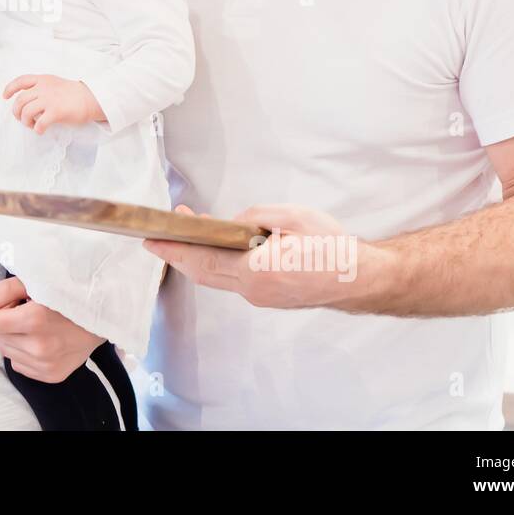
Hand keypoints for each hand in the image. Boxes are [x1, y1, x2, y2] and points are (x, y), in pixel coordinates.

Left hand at [0, 276, 103, 382]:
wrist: (103, 316)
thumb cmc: (68, 293)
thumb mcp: (37, 281)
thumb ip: (4, 292)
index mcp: (35, 318)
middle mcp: (40, 345)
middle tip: (16, 306)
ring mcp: (47, 364)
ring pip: (6, 350)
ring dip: (10, 336)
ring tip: (30, 323)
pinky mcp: (52, 375)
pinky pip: (19, 365)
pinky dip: (20, 351)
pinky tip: (37, 338)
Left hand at [3, 74, 102, 132]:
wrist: (92, 98)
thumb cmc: (74, 94)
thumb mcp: (55, 83)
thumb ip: (42, 88)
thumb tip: (28, 101)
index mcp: (43, 80)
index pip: (20, 81)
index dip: (10, 89)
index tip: (5, 97)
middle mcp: (44, 88)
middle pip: (20, 100)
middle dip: (16, 112)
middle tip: (22, 119)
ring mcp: (49, 99)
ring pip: (26, 112)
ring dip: (25, 121)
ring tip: (32, 125)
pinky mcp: (56, 112)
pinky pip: (39, 123)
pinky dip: (37, 129)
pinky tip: (40, 130)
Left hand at [143, 204, 390, 309]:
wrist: (360, 277)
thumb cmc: (331, 247)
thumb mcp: (292, 217)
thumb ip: (254, 217)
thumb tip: (233, 222)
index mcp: (257, 271)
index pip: (203, 260)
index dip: (175, 249)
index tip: (153, 239)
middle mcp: (254, 290)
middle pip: (203, 273)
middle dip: (178, 254)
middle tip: (158, 236)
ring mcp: (260, 297)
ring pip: (217, 277)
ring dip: (198, 257)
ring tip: (186, 233)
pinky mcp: (268, 297)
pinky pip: (232, 278)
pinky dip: (218, 262)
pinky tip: (216, 246)